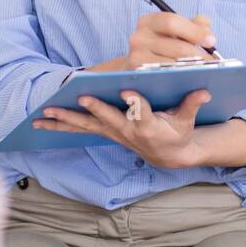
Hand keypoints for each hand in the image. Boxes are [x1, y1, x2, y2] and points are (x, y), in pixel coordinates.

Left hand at [32, 88, 212, 168]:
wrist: (168, 155)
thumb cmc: (178, 132)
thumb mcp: (188, 121)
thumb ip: (192, 104)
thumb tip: (204, 90)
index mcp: (149, 126)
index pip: (143, 114)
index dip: (136, 104)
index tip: (129, 92)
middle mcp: (127, 131)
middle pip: (107, 119)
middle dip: (93, 109)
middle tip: (79, 98)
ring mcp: (112, 132)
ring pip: (86, 126)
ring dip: (63, 120)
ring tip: (42, 115)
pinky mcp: (104, 132)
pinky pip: (79, 128)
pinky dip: (60, 124)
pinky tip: (41, 120)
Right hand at [116, 11, 216, 70]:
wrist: (136, 67)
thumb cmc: (161, 46)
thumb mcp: (175, 31)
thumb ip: (192, 24)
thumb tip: (206, 25)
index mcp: (148, 21)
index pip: (172, 22)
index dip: (194, 31)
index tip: (212, 41)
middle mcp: (138, 37)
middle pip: (176, 46)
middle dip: (199, 55)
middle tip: (213, 62)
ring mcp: (136, 57)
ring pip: (173, 65)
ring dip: (193, 69)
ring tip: (206, 71)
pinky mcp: (139, 75)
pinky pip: (165, 77)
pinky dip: (180, 78)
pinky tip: (191, 78)